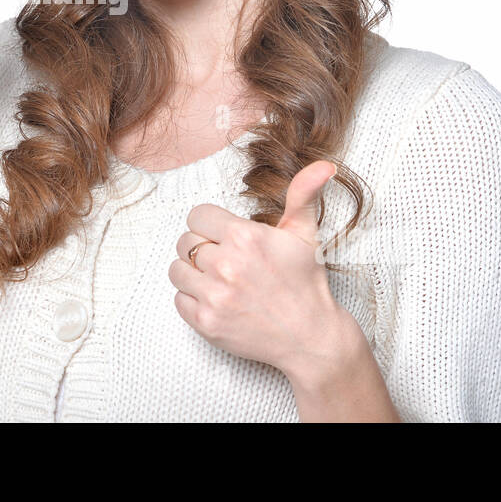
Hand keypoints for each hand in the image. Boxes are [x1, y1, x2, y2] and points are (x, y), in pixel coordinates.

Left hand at [169, 159, 349, 377]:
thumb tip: (324, 164)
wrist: (311, 337)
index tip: (224, 236)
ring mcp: (215, 296)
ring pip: (176, 269)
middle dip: (202, 248)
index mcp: (245, 237)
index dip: (210, 225)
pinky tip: (216, 299)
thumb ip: (303, 194)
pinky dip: (192, 299)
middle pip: (185, 242)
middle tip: (224, 260)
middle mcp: (226, 265)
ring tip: (217, 279)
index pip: (197, 216)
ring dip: (193, 273)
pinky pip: (178, 300)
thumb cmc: (306, 283)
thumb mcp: (305, 234)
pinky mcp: (206, 323)